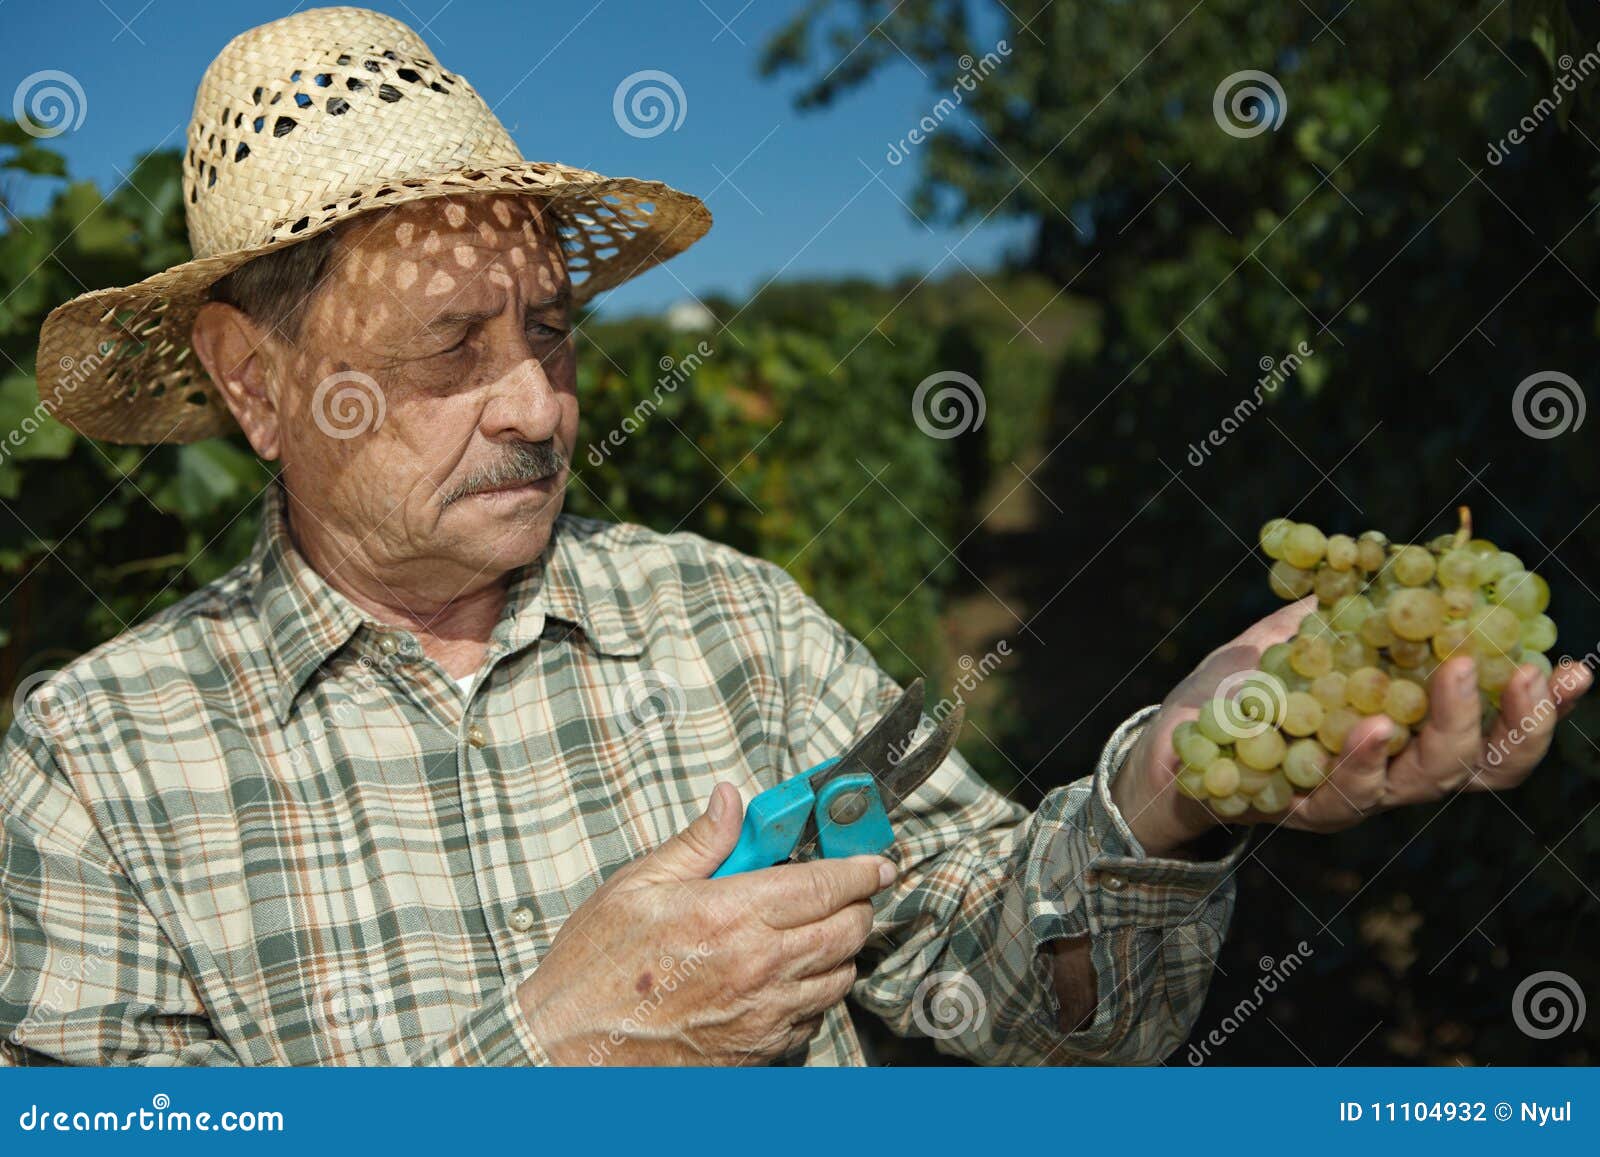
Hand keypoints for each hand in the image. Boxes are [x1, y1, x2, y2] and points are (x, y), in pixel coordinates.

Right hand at [517, 782, 894, 1064]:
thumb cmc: (594, 969)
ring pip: (839, 976)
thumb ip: (699, 841)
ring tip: (810, 932)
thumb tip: (731, 800)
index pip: (827, 883)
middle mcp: (759, 966)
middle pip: (848, 930)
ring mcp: (764, 1014)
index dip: (862, 867)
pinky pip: (813, 1017)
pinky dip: (814, 994)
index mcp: (732, 914)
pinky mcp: (759, 1050)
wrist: (568, 1050)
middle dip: (858, 905)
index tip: (876, 860)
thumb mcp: (637, 886)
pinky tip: (784, 978)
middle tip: (846, 891)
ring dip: (838, 950)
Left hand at [1115, 597, 1593, 853]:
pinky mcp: (1288, 805)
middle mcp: (1388, 777)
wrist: (1170, 736)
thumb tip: (1410, 553)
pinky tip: (1371, 723)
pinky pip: (1334, 793)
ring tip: (1458, 675)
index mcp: (1408, 737)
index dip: (1540, 714)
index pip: (1495, 739)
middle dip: (1506, 721)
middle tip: (1515, 668)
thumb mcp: (1308, 635)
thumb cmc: (1251, 687)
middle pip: (1471, 770)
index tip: (1577, 668)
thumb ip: (1357, 606)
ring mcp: (1342, 797)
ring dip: (1445, 729)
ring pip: (1413, 785)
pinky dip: (1357, 758)